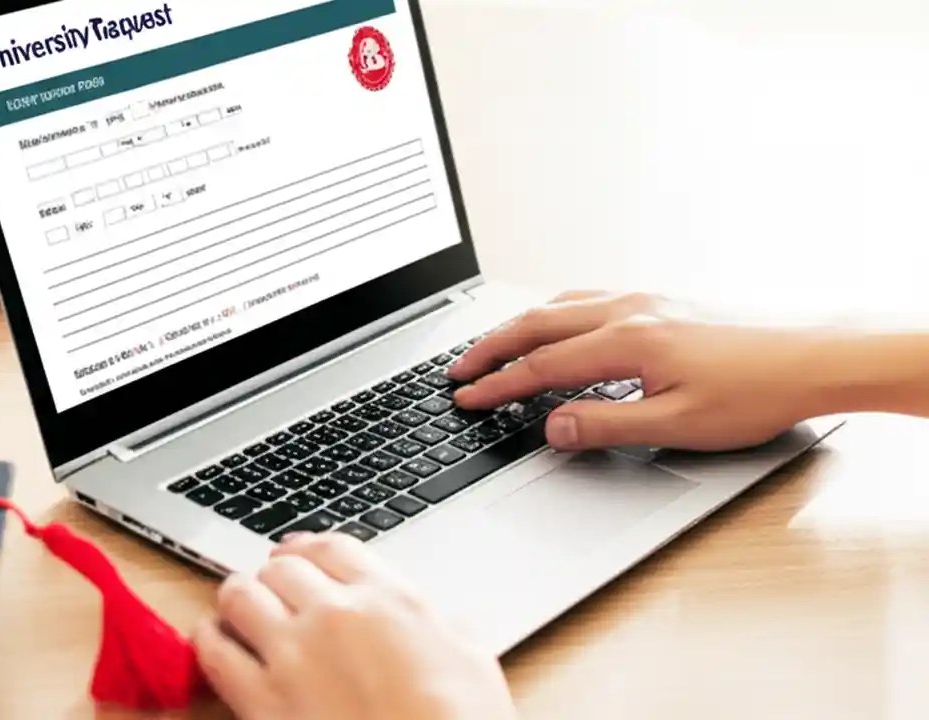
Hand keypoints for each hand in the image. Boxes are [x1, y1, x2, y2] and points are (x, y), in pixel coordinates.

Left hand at [195, 534, 516, 719]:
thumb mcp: (475, 665)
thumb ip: (451, 632)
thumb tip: (454, 624)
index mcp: (389, 599)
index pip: (331, 547)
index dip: (307, 547)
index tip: (298, 554)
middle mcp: (334, 615)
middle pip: (280, 565)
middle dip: (275, 576)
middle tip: (275, 592)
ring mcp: (292, 654)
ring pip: (239, 594)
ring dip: (239, 599)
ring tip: (241, 612)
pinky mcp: (261, 699)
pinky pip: (213, 648)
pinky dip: (210, 639)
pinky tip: (218, 644)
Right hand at [447, 290, 838, 451]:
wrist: (816, 354)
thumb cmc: (757, 391)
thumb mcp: (679, 424)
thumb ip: (607, 425)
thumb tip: (552, 427)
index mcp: (627, 341)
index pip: (541, 366)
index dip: (498, 386)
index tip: (466, 399)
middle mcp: (629, 309)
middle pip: (538, 323)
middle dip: (490, 347)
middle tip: (457, 370)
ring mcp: (645, 298)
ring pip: (560, 303)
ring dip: (518, 325)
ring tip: (491, 346)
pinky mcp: (662, 299)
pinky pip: (588, 296)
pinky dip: (553, 310)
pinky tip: (555, 322)